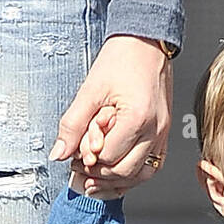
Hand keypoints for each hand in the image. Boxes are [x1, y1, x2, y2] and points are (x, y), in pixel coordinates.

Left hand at [50, 35, 172, 196]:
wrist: (146, 43)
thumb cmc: (122, 60)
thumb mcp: (89, 90)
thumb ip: (72, 125)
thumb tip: (59, 153)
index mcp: (137, 118)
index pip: (107, 157)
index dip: (87, 159)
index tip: (75, 152)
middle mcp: (155, 131)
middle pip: (124, 172)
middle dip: (99, 173)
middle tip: (81, 166)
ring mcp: (162, 136)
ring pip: (140, 176)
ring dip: (116, 181)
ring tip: (94, 178)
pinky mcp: (164, 136)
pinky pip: (151, 167)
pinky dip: (131, 175)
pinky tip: (115, 175)